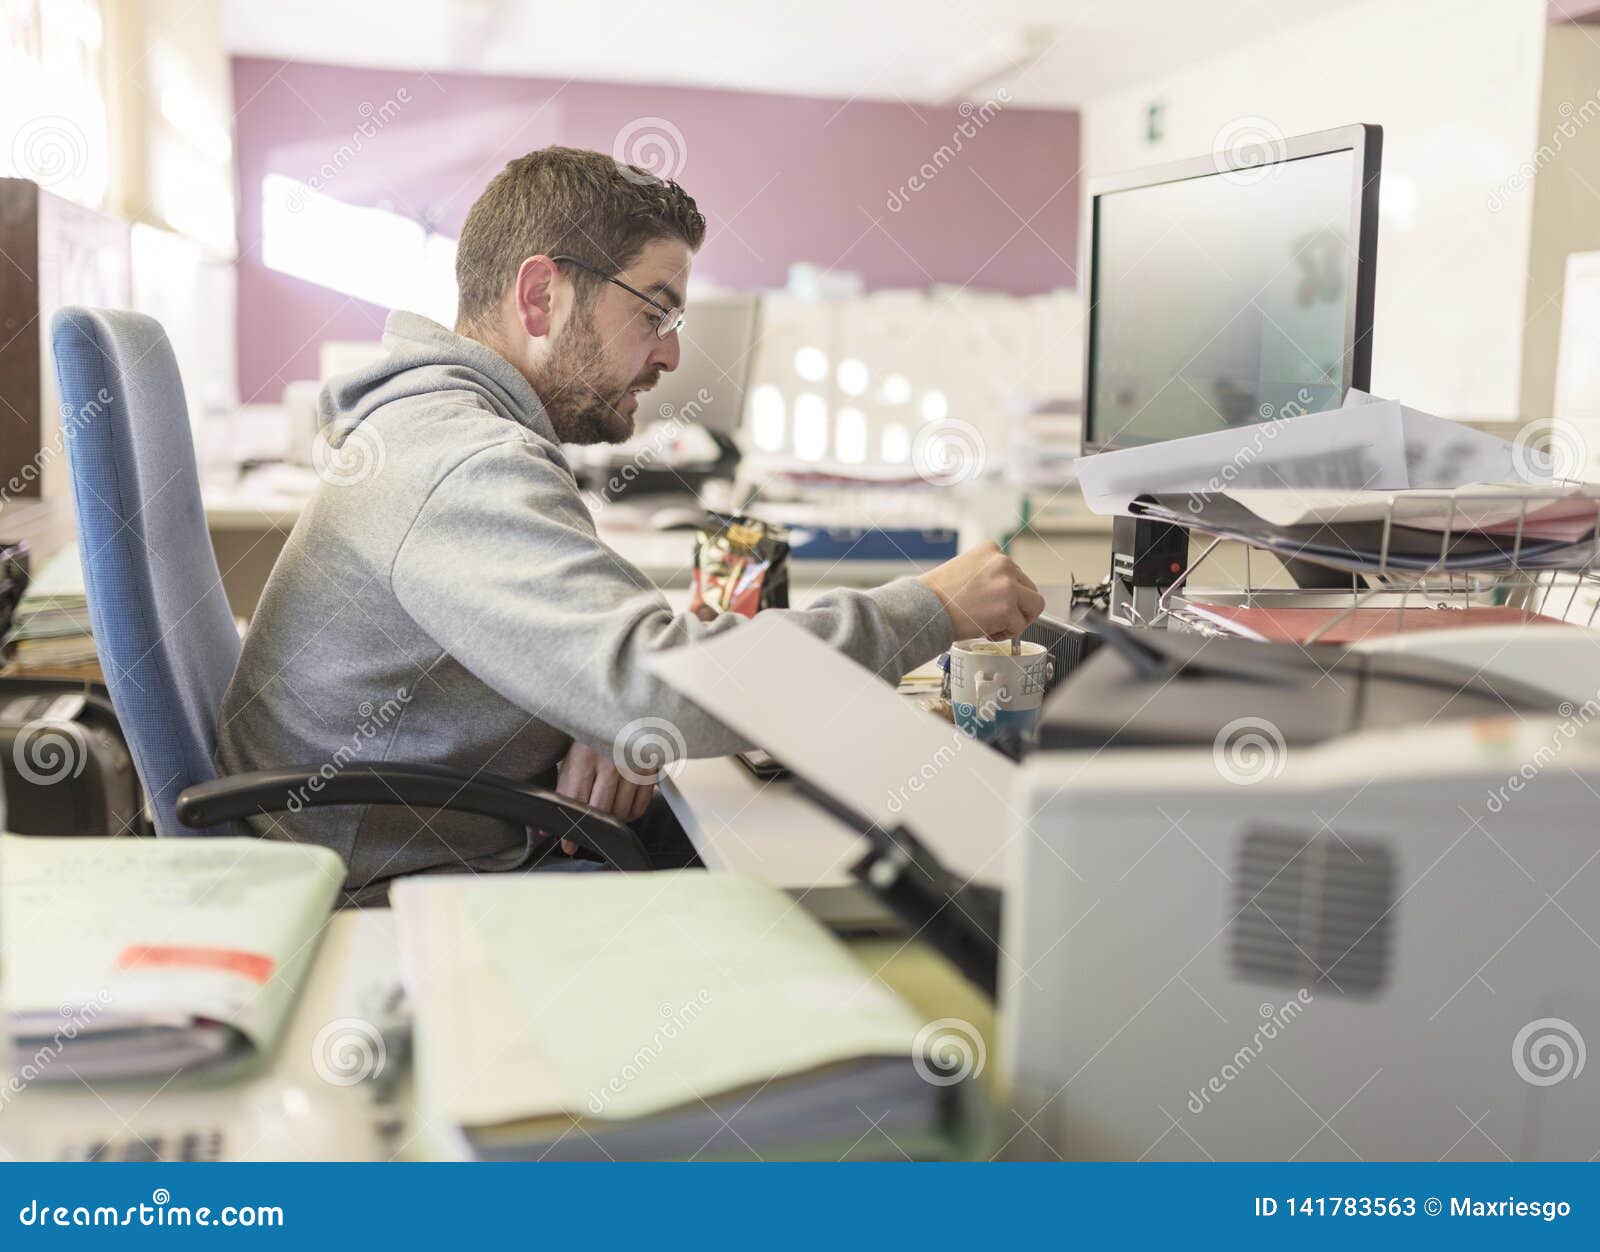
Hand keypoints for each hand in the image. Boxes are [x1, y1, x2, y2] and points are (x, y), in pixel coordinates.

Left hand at [551, 740, 653, 853]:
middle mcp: (609, 763)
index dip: (571, 826)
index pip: (575, 801)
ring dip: (612, 819)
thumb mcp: (573, 755)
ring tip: (605, 812)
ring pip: (621, 813)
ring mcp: (631, 767)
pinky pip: (640, 807)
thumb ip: (564, 788)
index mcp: (584, 757)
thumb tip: (546, 825)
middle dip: (590, 829)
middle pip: (600, 811)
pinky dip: (631, 814)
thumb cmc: (594, 735)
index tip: (568, 842)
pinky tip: (622, 807)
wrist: (623, 711)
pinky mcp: (649, 770)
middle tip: (584, 837)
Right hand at [919, 541, 1044, 641]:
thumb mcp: (965, 569)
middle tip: (997, 617)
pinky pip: (1019, 626)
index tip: (992, 602)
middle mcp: (1003, 563)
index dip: (1006, 592)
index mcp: (992, 550)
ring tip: (996, 624)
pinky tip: (986, 631)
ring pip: (1034, 606)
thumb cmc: (936, 594)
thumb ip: (988, 574)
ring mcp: (1007, 585)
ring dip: (1017, 618)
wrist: (922, 608)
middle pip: (1029, 588)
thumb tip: (1005, 592)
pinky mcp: (1007, 607)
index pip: (1015, 573)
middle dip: (1016, 606)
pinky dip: (1005, 633)